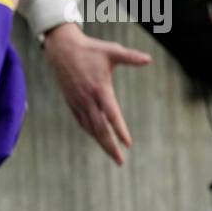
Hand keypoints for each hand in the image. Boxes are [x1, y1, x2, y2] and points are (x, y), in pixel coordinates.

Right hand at [43, 23, 150, 164]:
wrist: (62, 49)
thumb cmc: (90, 49)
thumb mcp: (112, 51)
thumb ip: (131, 57)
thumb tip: (149, 60)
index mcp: (99, 89)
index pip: (111, 115)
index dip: (119, 130)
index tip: (128, 144)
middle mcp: (87, 99)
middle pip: (99, 129)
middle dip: (110, 146)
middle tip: (120, 161)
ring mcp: (78, 102)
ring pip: (90, 128)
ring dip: (100, 142)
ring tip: (112, 154)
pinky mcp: (71, 101)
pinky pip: (82, 122)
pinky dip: (90, 132)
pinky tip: (97, 137)